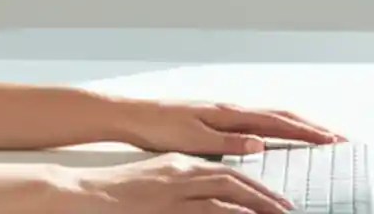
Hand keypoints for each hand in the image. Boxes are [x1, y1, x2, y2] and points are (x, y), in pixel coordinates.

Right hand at [73, 150, 295, 213]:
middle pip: (234, 180)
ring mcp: (175, 190)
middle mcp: (181, 172)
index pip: (227, 172)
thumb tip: (209, 201)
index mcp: (179, 165)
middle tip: (287, 208)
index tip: (275, 199)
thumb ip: (182, 188)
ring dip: (258, 205)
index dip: (255, 185)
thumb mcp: (154, 183)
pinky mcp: (168, 207)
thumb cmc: (118, 194)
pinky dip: (233, 213)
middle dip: (265, 195)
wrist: (86, 194)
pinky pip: (209, 211)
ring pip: (228, 193)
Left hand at [120, 99, 346, 156]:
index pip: (278, 121)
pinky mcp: (215, 118)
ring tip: (319, 137)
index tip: (334, 141)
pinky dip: (276, 128)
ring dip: (297, 126)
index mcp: (229, 113)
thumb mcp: (194, 139)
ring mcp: (224, 111)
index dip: (308, 132)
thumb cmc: (159, 126)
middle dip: (312, 127)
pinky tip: (277, 136)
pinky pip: (256, 122)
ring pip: (270, 116)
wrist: (132, 114)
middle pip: (281, 115)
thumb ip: (228, 142)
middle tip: (340, 140)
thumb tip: (262, 143)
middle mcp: (230, 109)